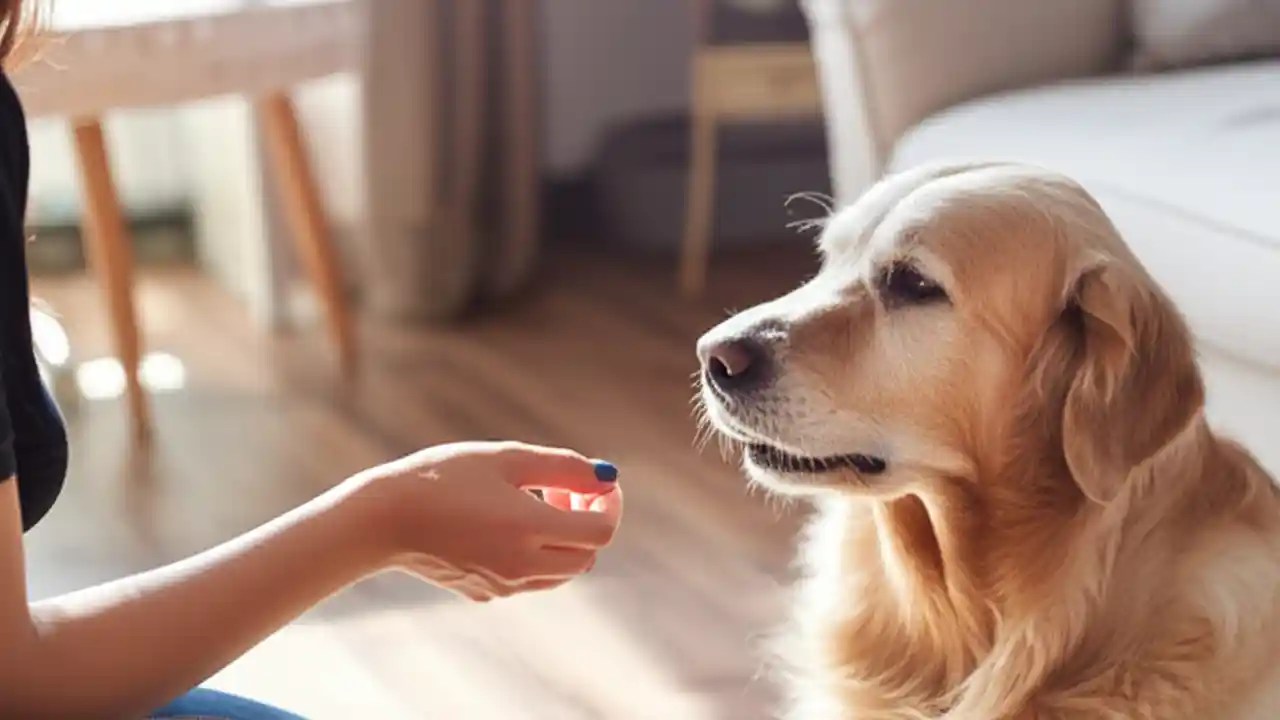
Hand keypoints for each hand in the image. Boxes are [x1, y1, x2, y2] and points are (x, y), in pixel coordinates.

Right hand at [355, 441, 622, 600]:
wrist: (382, 519)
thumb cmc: (443, 477)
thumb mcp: (507, 458)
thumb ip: (564, 466)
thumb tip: (607, 477)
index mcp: (529, 528)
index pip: (601, 531)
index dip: (610, 505)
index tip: (598, 483)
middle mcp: (522, 565)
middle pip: (587, 555)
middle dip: (588, 520)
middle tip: (562, 487)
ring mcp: (504, 586)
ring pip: (562, 572)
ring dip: (564, 540)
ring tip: (533, 502)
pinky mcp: (485, 593)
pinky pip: (531, 579)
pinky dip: (538, 555)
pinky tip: (507, 525)